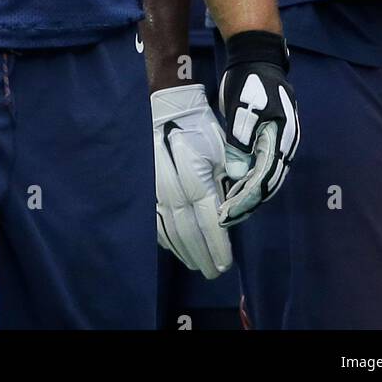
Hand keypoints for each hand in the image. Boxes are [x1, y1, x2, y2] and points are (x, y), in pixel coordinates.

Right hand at [152, 83, 232, 275]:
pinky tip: (176, 249)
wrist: (168, 109)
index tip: (226, 264)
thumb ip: (230, 182)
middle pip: (187, 230)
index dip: (217, 245)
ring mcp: (155, 189)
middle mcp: (172, 187)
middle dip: (202, 254)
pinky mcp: (147, 188)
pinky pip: (155, 220)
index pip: (208, 219)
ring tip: (198, 266)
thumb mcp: (223, 151)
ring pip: (169, 229)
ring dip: (185, 251)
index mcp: (195, 176)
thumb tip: (234, 212)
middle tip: (214, 272)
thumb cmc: (200, 129)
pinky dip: (167, 239)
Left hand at [217, 30, 298, 224]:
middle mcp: (285, 145)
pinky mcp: (273, 138)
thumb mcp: (241, 109)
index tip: (226, 213)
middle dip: (247, 203)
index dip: (244, 199)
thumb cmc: (248, 81)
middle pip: (268, 184)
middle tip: (226, 218)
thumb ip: (240, 142)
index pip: (262, 180)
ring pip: (268, 178)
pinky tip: (237, 187)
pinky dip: (251, 181)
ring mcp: (281, 142)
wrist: (258, 57)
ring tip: (231, 209)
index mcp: (279, 139)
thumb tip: (238, 176)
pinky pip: (265, 166)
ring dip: (250, 195)